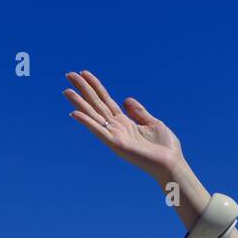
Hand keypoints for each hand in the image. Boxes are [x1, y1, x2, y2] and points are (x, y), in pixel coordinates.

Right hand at [63, 70, 182, 180]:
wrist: (171, 164)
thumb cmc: (165, 147)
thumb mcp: (153, 123)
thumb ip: (138, 112)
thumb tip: (125, 99)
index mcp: (125, 122)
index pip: (106, 100)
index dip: (95, 86)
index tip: (84, 73)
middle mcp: (117, 128)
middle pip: (96, 104)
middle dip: (83, 89)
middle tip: (69, 74)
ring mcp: (115, 136)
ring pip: (93, 115)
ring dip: (79, 103)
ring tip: (66, 90)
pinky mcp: (116, 145)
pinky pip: (98, 131)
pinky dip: (87, 122)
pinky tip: (74, 113)